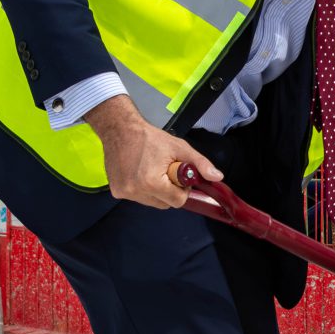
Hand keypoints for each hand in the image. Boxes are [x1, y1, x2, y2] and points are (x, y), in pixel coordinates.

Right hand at [84, 95, 221, 208]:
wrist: (120, 130)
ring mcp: (124, 193)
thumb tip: (218, 177)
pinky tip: (140, 173)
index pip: (178, 201)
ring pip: (152, 202)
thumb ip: (200, 164)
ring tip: (152, 170)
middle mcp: (136, 192)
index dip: (182, 189)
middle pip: (165, 203)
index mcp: (152, 183)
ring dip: (157, 191)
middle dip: (170, 191)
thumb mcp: (180, 148)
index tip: (178, 175)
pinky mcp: (116, 192)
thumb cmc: (151, 138)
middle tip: (166, 171)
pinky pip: (139, 198)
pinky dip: (143, 189)